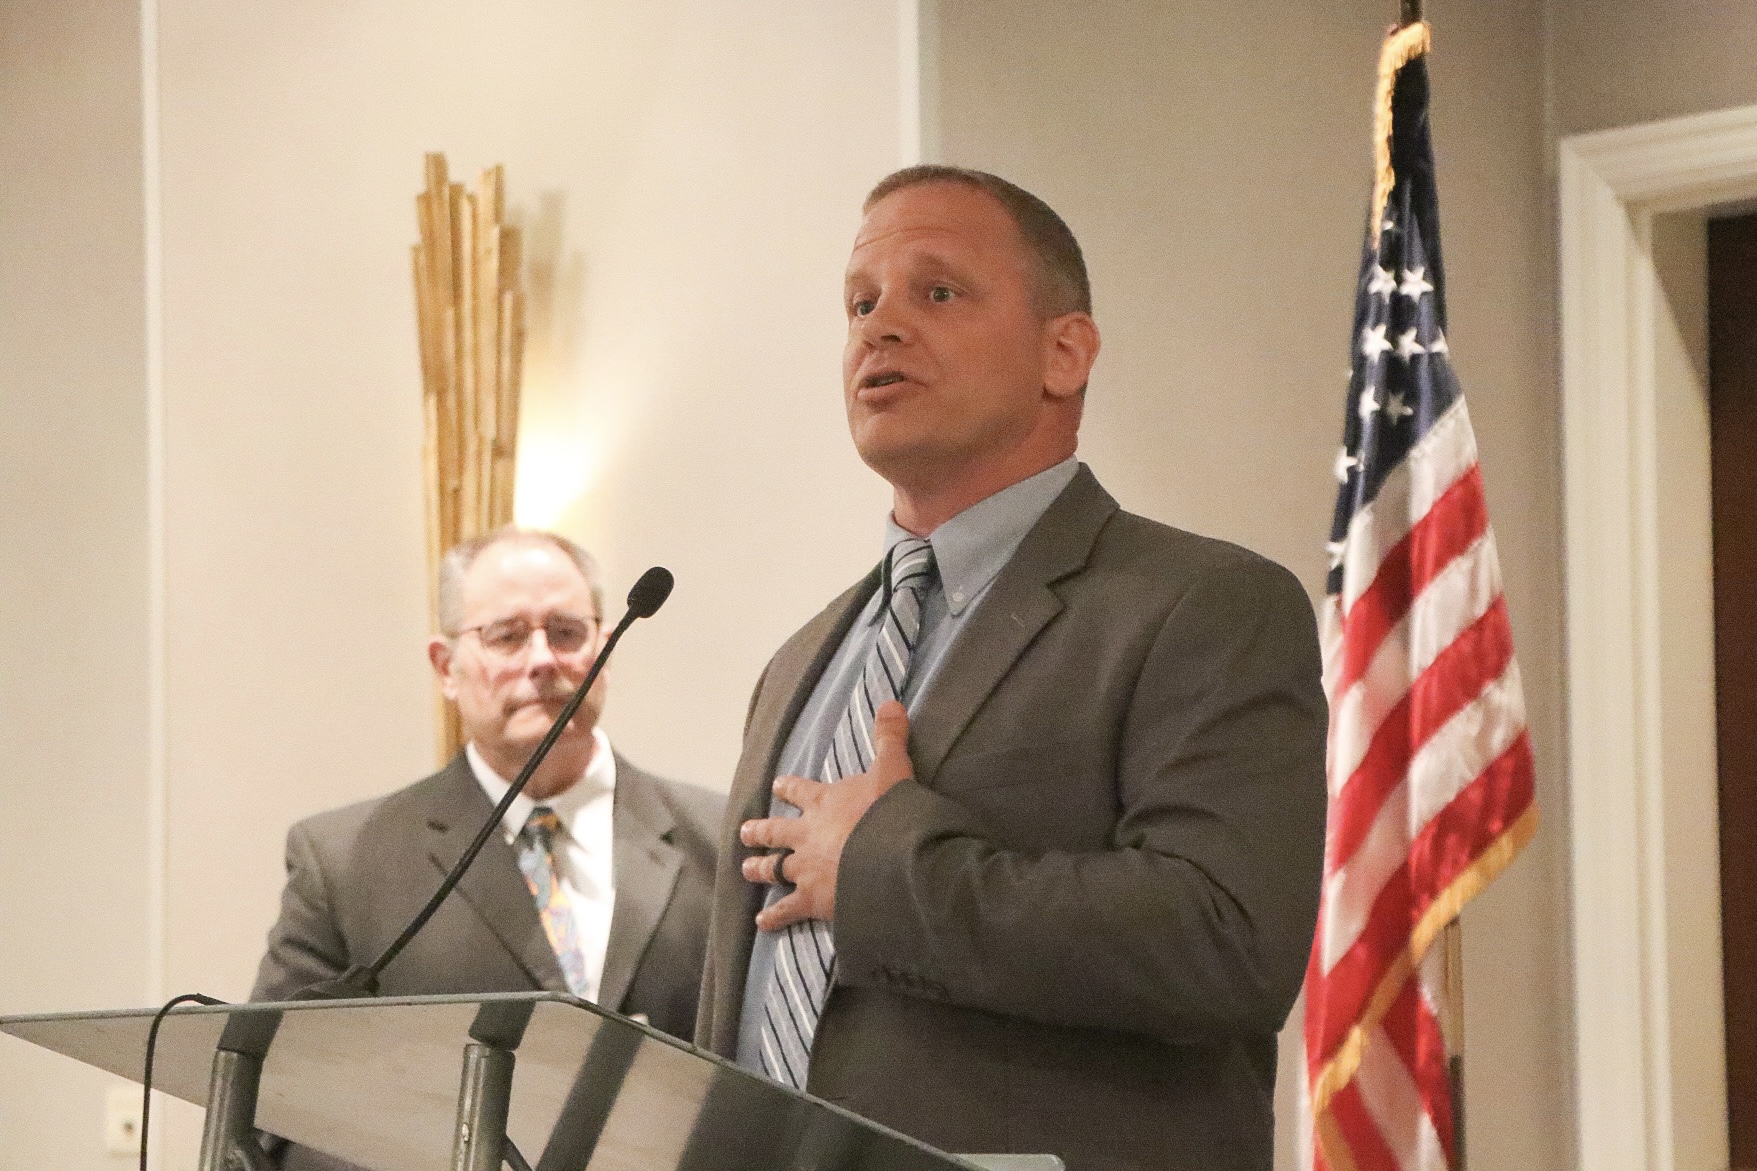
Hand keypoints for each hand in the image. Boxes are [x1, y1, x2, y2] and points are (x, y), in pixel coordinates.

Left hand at [740, 701, 913, 929]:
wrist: (891, 859)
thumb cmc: (892, 813)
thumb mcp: (894, 769)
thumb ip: (890, 738)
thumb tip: (891, 701)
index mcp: (825, 803)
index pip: (801, 791)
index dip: (788, 788)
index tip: (776, 786)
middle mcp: (808, 835)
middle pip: (777, 831)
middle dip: (761, 830)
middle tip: (745, 831)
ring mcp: (806, 869)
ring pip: (774, 868)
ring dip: (759, 869)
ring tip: (746, 869)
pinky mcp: (812, 900)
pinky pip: (787, 910)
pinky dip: (774, 917)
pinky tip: (761, 923)